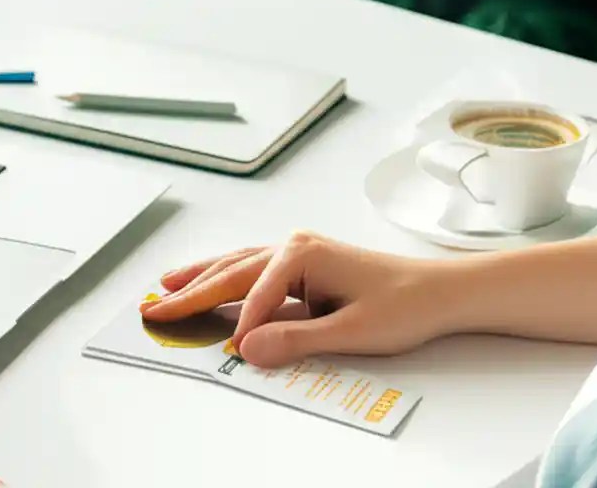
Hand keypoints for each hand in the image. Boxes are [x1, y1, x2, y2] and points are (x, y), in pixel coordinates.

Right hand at [140, 231, 455, 366]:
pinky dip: (226, 278)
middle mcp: (294, 247)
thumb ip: (296, 340)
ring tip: (166, 287)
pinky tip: (212, 281)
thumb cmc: (406, 304)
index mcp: (302, 255)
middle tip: (153, 309)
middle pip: (231, 272)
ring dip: (200, 277)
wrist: (442, 291)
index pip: (255, 294)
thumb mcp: (351, 330)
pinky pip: (253, 270)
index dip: (239, 325)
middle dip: (190, 292)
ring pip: (236, 265)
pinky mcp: (305, 264)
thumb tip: (248, 347)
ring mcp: (298, 252)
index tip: (226, 350)